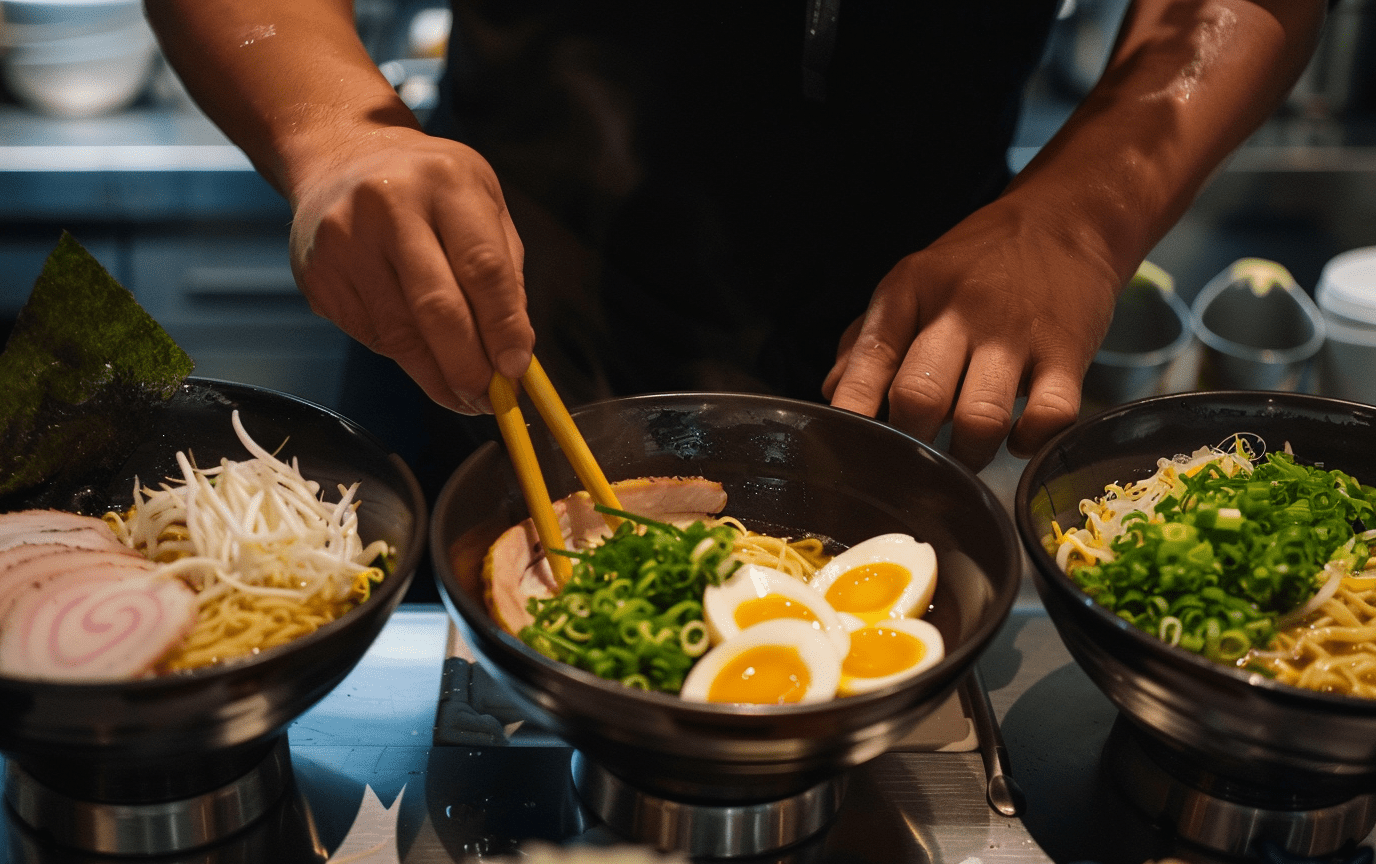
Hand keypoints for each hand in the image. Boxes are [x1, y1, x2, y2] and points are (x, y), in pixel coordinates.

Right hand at [287, 127, 535, 413]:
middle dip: (469, 367)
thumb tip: (514, 351)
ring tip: (465, 395)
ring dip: (438, 377)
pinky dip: (405, 359)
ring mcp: (344, 240)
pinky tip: (424, 360)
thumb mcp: (483, 203)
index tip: (517, 369)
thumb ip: (504, 271)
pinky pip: (371, 337)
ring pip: (400, 334)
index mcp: (445, 181)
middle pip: (437, 308)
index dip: (504, 328)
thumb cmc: (429, 188)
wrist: (340, 159)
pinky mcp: (318, 275)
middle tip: (491, 399)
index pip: (483, 268)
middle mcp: (388, 205)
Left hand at [822, 191, 1121, 470]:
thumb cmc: (978, 262)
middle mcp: (959, 311)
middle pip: (919, 397)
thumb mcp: (914, 283)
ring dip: (968, 455)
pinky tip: (1021, 439)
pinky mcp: (1066, 352)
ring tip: (965, 456)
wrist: (1064, 218)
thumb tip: (833, 392)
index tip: (847, 448)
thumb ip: (870, 339)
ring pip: (981, 419)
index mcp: (910, 291)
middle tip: (915, 459)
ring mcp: (1015, 333)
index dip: (854, 409)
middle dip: (911, 444)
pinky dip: (1031, 442)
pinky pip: (1049, 416)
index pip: (871, 358)